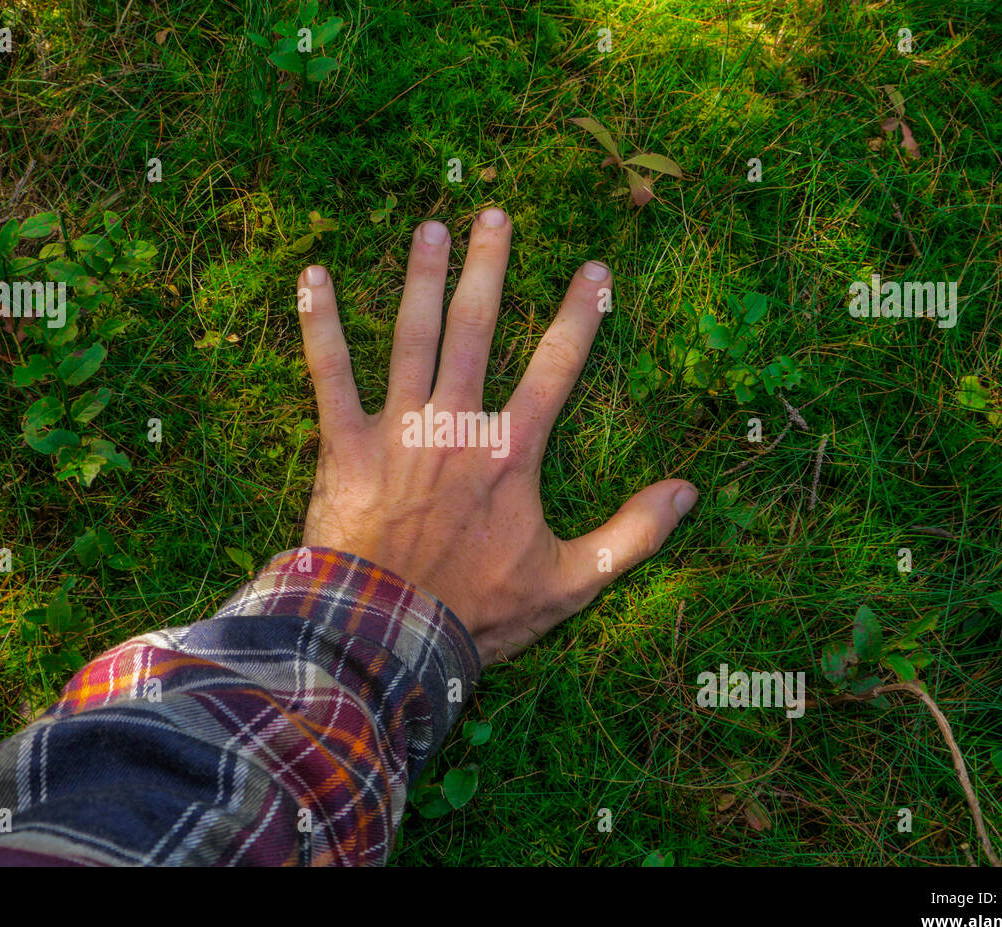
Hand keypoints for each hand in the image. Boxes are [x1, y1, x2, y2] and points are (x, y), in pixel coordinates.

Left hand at [296, 207, 697, 666]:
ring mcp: (399, 430)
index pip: (557, 365)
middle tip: (494, 214)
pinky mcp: (346, 446)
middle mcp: (457, 425)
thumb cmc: (479, 613)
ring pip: (412, 336)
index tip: (594, 267)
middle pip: (478, 329)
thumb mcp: (572, 581)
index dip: (579, 313)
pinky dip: (319, 325)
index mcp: (512, 452)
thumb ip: (632, 534)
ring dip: (421, 278)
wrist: (391, 637)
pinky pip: (329, 375)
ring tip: (430, 227)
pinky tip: (312, 276)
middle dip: (489, 268)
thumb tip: (689, 493)